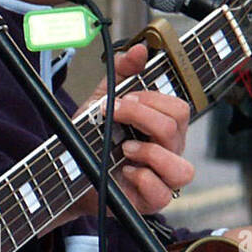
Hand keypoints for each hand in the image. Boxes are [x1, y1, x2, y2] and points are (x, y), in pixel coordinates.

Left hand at [75, 43, 194, 217]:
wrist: (69, 174)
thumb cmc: (91, 141)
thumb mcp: (101, 102)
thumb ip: (120, 74)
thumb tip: (138, 50)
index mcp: (163, 130)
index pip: (179, 108)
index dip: (152, 100)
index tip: (122, 100)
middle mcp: (168, 153)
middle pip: (178, 128)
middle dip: (142, 115)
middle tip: (116, 115)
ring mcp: (162, 179)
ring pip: (182, 168)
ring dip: (151, 152)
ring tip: (125, 147)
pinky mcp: (150, 201)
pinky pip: (163, 194)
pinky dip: (142, 178)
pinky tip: (124, 170)